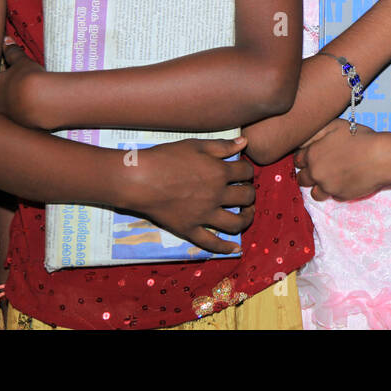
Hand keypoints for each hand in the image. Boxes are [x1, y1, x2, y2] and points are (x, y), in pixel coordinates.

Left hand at [0, 39, 46, 127]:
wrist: (40, 100)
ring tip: (34, 97)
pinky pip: (22, 118)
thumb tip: (7, 40)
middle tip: (25, 87)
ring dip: (19, 104)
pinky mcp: (19, 125)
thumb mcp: (20, 61)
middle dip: (10, 94)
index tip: (16, 76)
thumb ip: (12, 52)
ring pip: (10, 109)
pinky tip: (39, 107)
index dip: (6, 79)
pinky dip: (28, 113)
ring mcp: (5, 117)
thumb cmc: (26, 78)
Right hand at [121, 137, 254, 253]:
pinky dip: (225, 248)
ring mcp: (204, 215)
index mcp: (220, 172)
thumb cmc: (166, 158)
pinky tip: (235, 248)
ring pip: (236, 223)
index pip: (246, 172)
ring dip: (246, 218)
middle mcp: (217, 195)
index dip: (248, 170)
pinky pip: (211, 243)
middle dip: (250, 193)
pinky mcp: (190, 229)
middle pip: (246, 197)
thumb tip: (245, 142)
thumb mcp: (195, 145)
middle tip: (246, 192)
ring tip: (246, 214)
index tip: (243, 172)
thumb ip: (222, 145)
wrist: (140, 179)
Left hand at [295, 120, 387, 201]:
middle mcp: (316, 173)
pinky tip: (347, 180)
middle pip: (302, 179)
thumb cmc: (360, 138)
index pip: (297, 161)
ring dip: (320, 187)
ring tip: (332, 178)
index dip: (305, 158)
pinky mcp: (340, 196)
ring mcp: (327, 187)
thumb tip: (302, 141)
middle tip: (323, 167)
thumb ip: (315, 132)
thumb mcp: (335, 126)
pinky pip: (332, 197)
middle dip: (309, 174)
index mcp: (312, 155)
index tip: (313, 157)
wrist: (381, 157)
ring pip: (314, 193)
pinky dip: (337, 191)